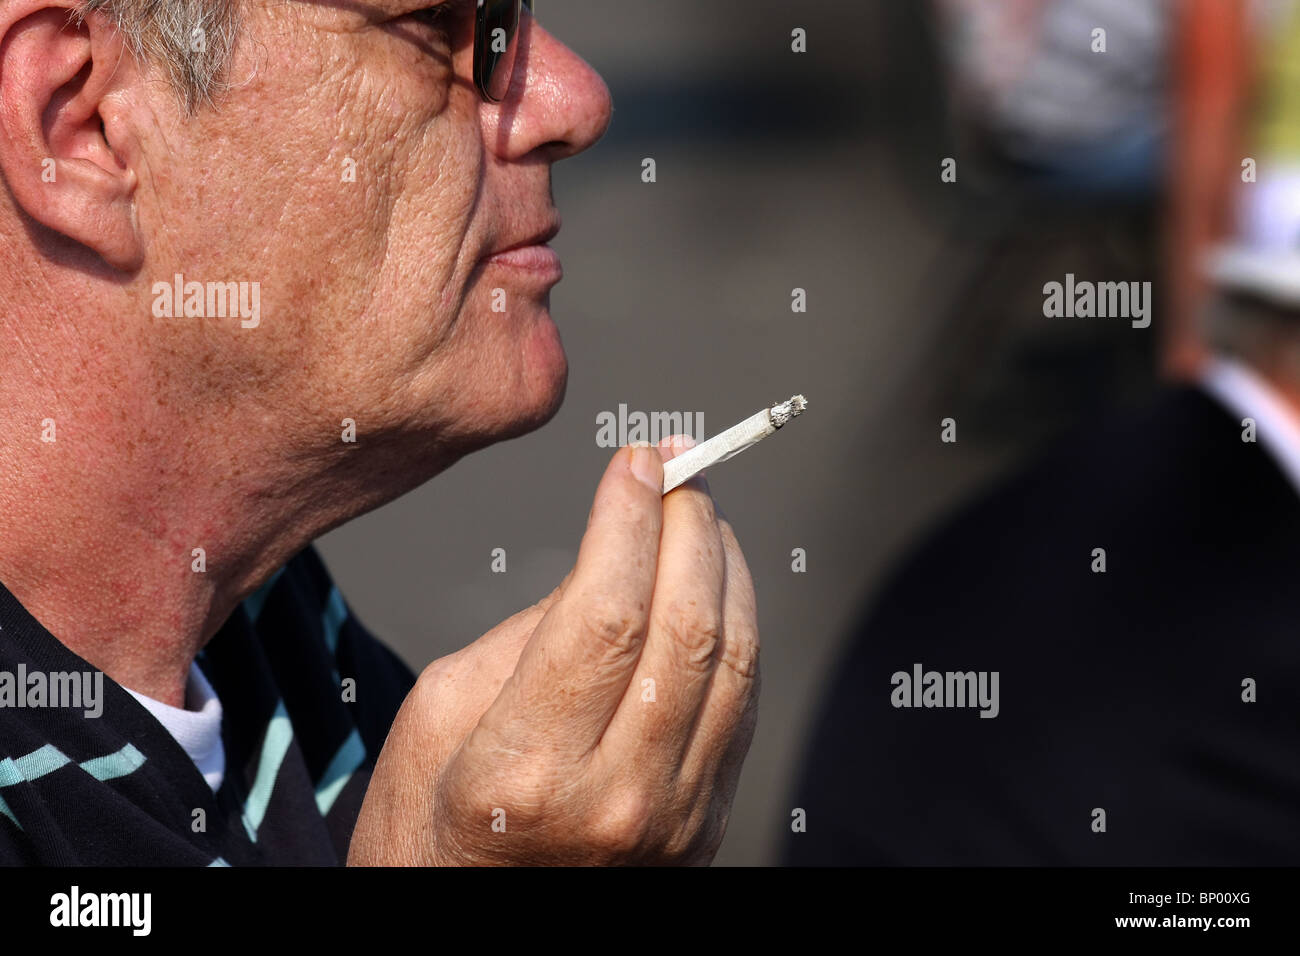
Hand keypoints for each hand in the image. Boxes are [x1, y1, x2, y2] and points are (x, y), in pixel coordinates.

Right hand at [348, 437, 759, 864]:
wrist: (464, 924)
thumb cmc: (431, 824)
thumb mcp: (443, 708)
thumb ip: (531, 629)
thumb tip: (611, 555)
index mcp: (525, 768)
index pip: (605, 610)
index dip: (629, 517)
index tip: (637, 460)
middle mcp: (613, 800)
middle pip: (685, 627)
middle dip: (688, 525)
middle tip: (679, 467)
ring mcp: (672, 820)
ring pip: (733, 661)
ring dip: (727, 567)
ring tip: (701, 513)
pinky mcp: (703, 824)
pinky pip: (742, 706)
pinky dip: (737, 629)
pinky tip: (715, 586)